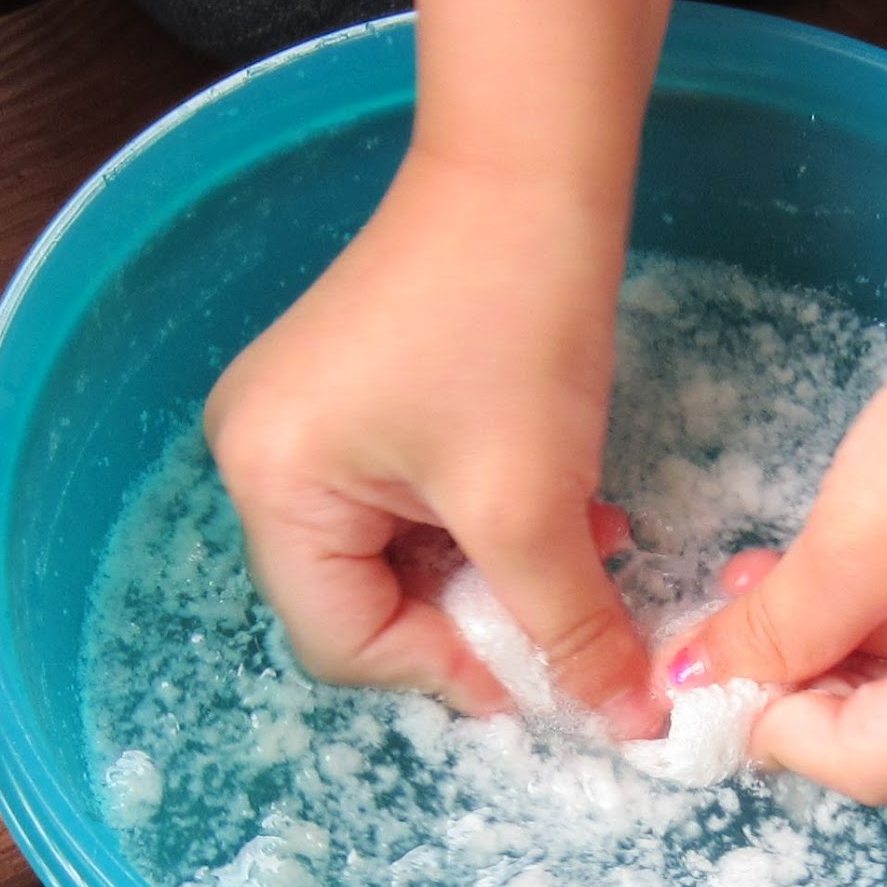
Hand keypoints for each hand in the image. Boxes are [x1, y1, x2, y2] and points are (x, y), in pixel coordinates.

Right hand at [204, 151, 663, 734]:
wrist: (533, 167)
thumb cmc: (514, 321)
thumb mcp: (534, 501)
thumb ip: (572, 628)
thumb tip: (622, 719)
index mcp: (270, 483)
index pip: (346, 643)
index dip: (451, 675)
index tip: (548, 680)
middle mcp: (263, 456)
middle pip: (374, 604)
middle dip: (483, 619)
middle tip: (570, 619)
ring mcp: (307, 423)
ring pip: (409, 558)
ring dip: (501, 571)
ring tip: (585, 549)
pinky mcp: (358, 398)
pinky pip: (418, 502)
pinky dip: (491, 521)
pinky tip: (567, 506)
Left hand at [667, 257, 886, 803]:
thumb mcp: (857, 532)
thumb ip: (775, 631)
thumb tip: (693, 688)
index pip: (870, 766)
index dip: (772, 728)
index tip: (701, 681)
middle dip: (805, 685)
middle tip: (727, 626)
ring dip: (844, 651)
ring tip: (771, 581)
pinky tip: (845, 577)